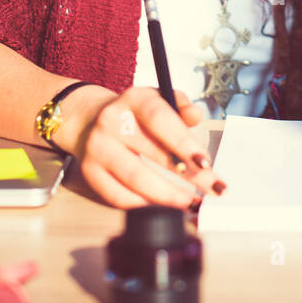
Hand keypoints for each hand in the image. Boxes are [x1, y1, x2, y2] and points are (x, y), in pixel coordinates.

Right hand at [58, 85, 226, 208]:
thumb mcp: (160, 99)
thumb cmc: (137, 114)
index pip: (160, 120)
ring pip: (136, 179)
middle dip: (188, 176)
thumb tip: (196, 115)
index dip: (184, 143)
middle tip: (212, 188)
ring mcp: (98, 148)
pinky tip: (163, 202)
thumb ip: (181, 106)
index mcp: (134, 99)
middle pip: (152, 154)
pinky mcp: (89, 172)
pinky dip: (144, 203)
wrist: (92, 120)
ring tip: (191, 201)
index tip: (206, 163)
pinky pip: (119, 195)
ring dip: (168, 195)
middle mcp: (111, 122)